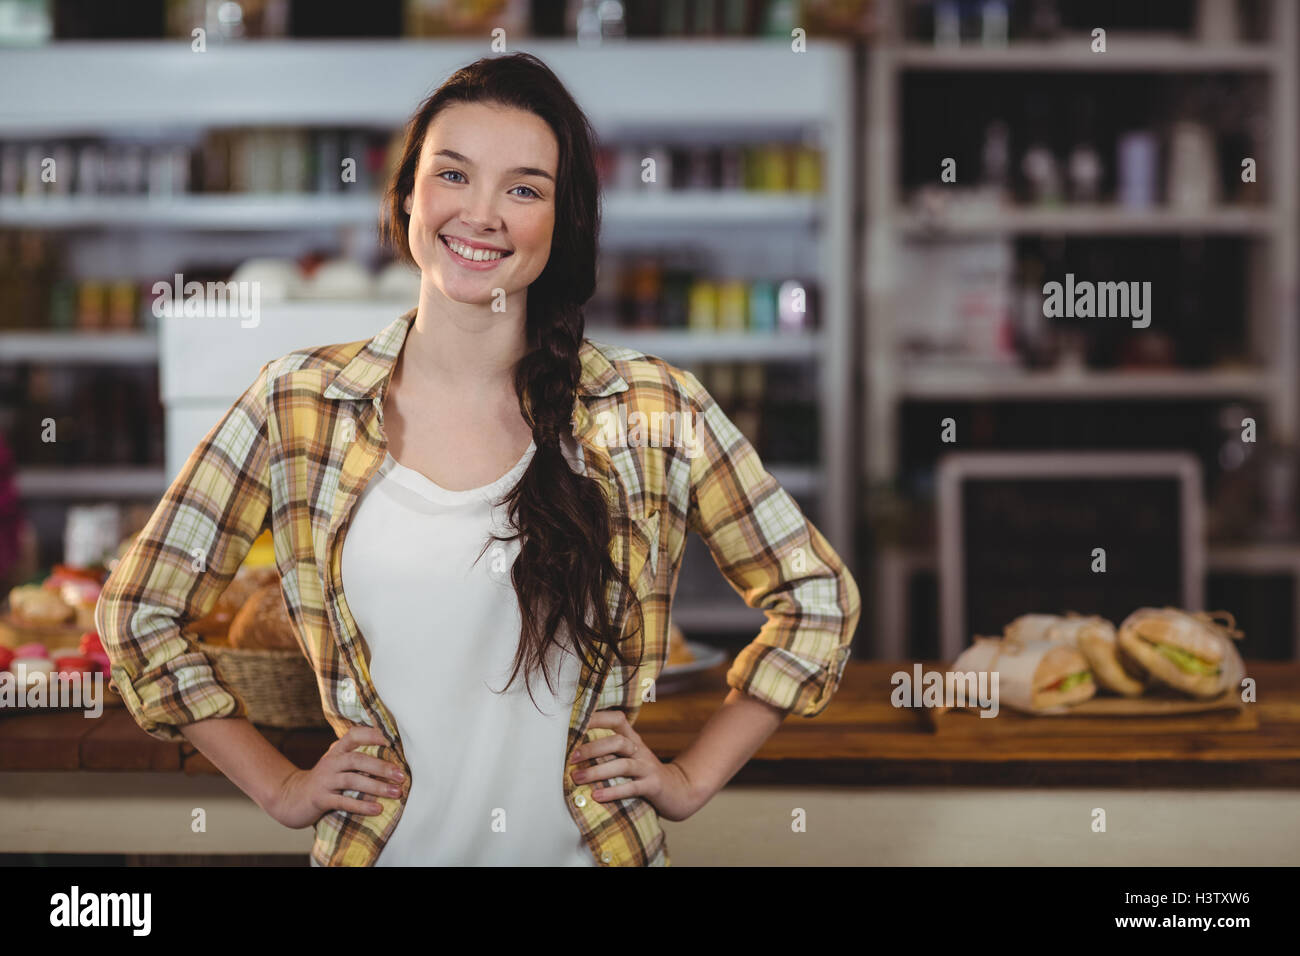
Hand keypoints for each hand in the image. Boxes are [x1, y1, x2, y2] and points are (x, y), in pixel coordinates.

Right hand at [267, 725, 404, 828]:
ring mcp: (324, 781)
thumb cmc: (325, 780)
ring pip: (352, 781)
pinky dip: (361, 806)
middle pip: (357, 760)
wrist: (292, 798)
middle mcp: (330, 762)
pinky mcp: (320, 799)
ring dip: (376, 787)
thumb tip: (392, 759)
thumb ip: (358, 759)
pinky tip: (377, 809)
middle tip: (401, 775)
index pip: (353, 735)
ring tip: (396, 793)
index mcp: (337, 751)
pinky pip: (343, 802)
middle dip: (381, 767)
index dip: (371, 735)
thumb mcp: (337, 764)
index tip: (391, 739)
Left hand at [570, 709, 702, 821]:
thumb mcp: (630, 756)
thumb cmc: (644, 773)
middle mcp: (640, 750)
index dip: (598, 718)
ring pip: (622, 765)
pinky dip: (613, 791)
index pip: (617, 719)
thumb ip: (610, 750)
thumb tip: (575, 749)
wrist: (678, 791)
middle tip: (572, 758)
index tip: (576, 722)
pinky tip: (596, 795)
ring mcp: (647, 767)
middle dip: (592, 748)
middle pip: (617, 742)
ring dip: (597, 771)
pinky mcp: (653, 786)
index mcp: (633, 740)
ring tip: (577, 778)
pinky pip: (632, 788)